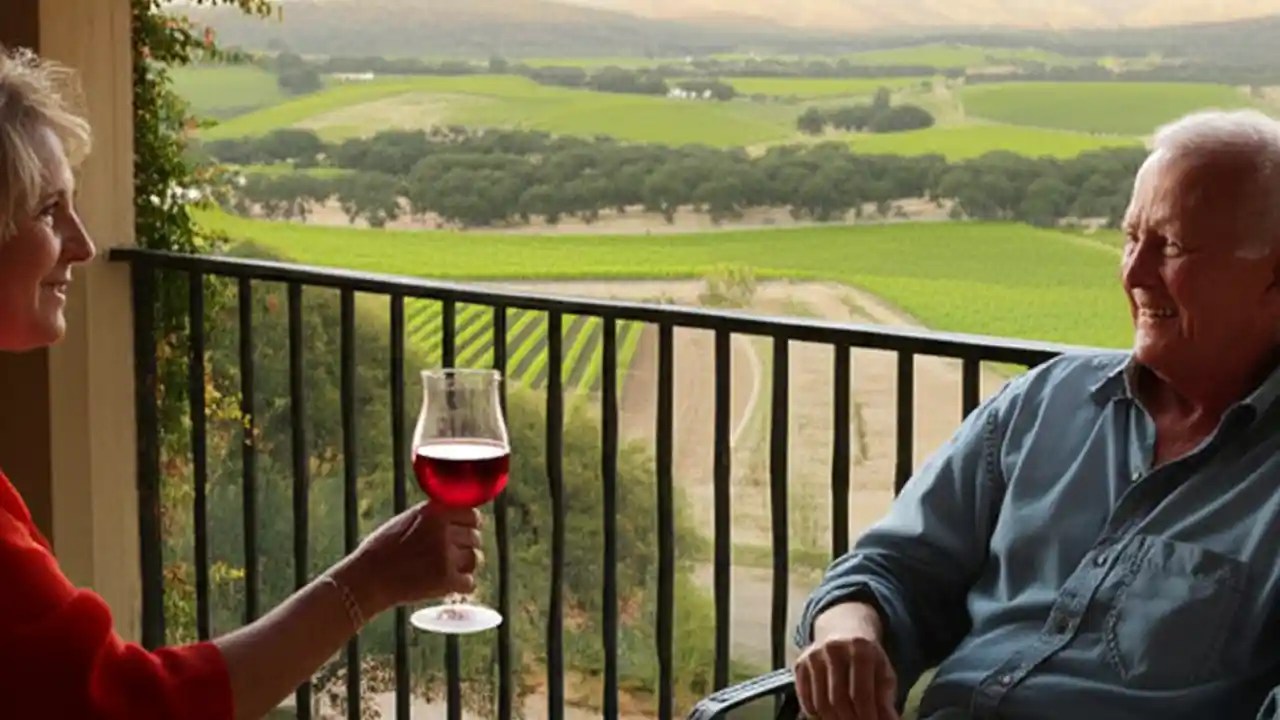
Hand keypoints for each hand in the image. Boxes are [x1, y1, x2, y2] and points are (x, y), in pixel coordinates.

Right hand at [333, 501, 482, 616]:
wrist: (367, 579)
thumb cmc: (382, 549)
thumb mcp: (406, 520)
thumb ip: (434, 517)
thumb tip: (459, 518)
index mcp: (434, 512)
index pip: (472, 515)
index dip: (470, 525)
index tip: (465, 532)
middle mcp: (442, 531)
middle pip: (474, 537)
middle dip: (466, 546)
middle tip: (450, 555)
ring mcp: (446, 555)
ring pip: (475, 559)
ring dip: (465, 566)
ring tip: (448, 569)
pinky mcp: (446, 580)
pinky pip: (469, 582)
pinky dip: (461, 585)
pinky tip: (448, 584)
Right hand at [794, 604, 898, 718]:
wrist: (843, 628)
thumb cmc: (867, 656)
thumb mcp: (882, 671)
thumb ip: (886, 699)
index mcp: (860, 649)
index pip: (861, 694)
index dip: (867, 716)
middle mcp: (833, 649)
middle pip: (839, 700)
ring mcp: (814, 656)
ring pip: (820, 702)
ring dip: (833, 719)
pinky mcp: (800, 663)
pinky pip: (805, 699)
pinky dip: (816, 713)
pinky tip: (828, 714)